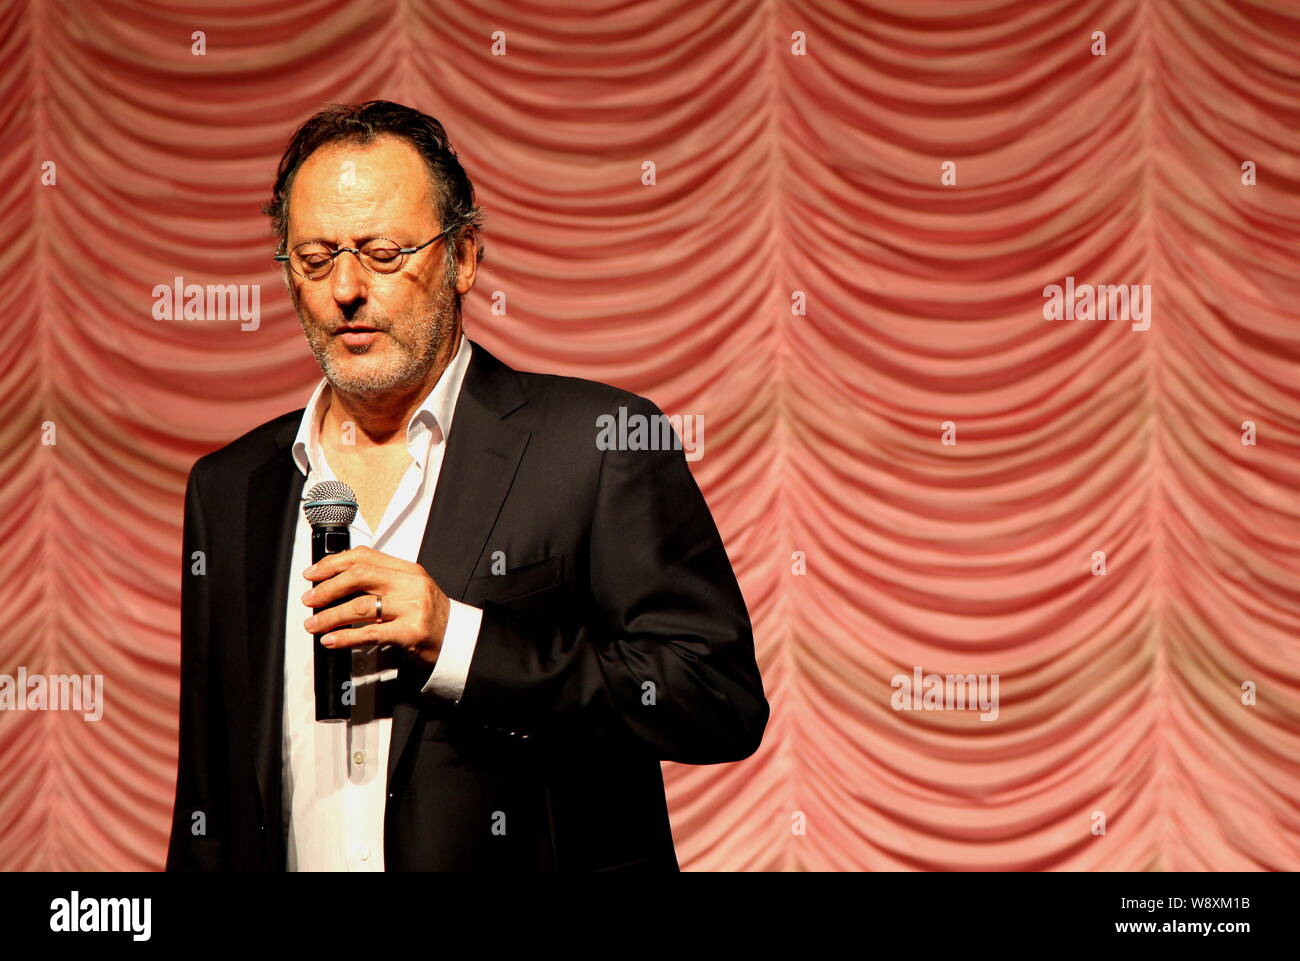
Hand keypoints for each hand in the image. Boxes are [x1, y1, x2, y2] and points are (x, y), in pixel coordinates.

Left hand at [301, 546, 449, 667]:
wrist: (457, 640)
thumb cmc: (429, 616)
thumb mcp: (409, 590)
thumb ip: (380, 582)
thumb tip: (336, 583)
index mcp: (407, 570)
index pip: (365, 556)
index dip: (334, 563)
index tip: (314, 573)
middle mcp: (410, 585)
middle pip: (360, 575)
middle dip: (328, 588)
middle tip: (310, 599)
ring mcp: (412, 608)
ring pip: (360, 606)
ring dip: (330, 616)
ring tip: (313, 623)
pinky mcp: (411, 632)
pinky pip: (370, 633)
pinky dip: (345, 636)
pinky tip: (331, 640)